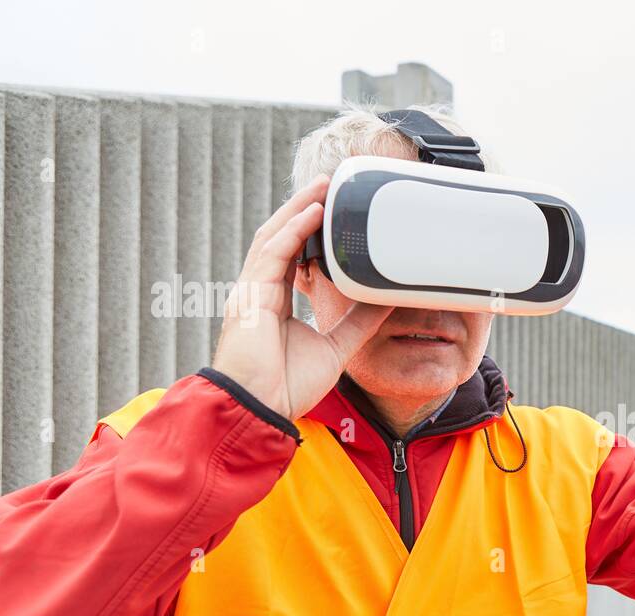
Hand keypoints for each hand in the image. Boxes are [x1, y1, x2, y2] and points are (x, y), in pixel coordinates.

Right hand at [210, 174, 393, 420]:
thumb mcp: (336, 348)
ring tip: (324, 187)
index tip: (335, 210)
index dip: (310, 229)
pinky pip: (272, 253)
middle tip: (332, 184)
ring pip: (274, 237)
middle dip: (304, 208)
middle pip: (281, 236)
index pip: (292, 253)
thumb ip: (358, 322)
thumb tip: (385, 297)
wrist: (259, 412)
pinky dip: (292, 231)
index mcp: (274, 300)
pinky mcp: (249, 296)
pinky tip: (312, 213)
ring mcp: (251, 291)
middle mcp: (259, 290)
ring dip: (299, 209)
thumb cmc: (287, 386)